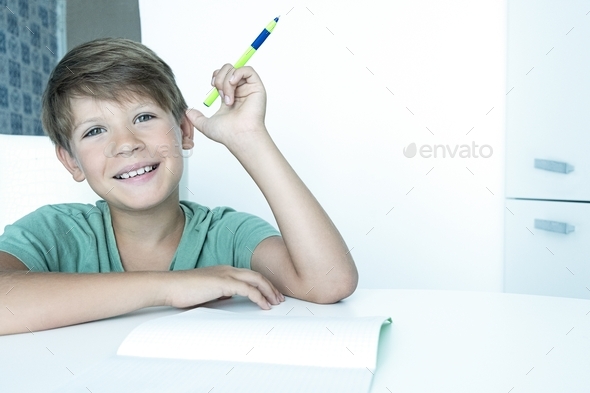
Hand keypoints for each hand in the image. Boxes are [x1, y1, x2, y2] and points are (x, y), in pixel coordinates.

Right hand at [162, 265, 284, 309]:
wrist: (169, 286)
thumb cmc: (183, 290)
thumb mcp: (206, 291)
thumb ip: (219, 293)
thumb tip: (228, 298)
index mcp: (224, 270)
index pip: (249, 275)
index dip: (262, 284)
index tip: (270, 294)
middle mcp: (228, 269)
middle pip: (257, 276)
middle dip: (270, 287)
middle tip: (279, 298)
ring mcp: (226, 274)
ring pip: (256, 280)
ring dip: (268, 291)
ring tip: (276, 302)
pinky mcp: (223, 283)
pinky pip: (248, 290)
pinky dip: (259, 297)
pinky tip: (263, 305)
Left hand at [186, 64, 267, 148]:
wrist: (239, 137)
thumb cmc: (228, 134)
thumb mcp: (205, 124)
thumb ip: (196, 117)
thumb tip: (187, 112)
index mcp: (229, 96)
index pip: (223, 76)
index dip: (216, 76)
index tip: (213, 87)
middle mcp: (240, 91)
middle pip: (228, 69)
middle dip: (220, 78)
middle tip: (220, 94)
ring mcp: (249, 89)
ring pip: (235, 69)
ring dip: (226, 81)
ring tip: (228, 98)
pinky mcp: (257, 88)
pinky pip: (248, 70)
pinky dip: (237, 74)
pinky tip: (233, 85)